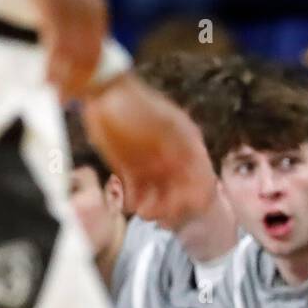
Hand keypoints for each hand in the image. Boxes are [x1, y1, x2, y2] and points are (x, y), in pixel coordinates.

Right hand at [14, 0, 107, 101]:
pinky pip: (55, 47)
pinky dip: (52, 67)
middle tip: (69, 101)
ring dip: (66, 80)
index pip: (100, 48)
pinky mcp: (53, 11)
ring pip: (74, 56)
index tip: (80, 88)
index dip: (90, 71)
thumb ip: (75, 10)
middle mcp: (91, 12)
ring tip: (57, 98)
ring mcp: (74, 12)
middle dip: (81, 81)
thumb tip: (70, 29)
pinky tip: (45, 81)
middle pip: (91, 56)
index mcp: (98, 8)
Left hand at [81, 72, 217, 229]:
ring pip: (161, 198)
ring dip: (154, 208)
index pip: (203, 181)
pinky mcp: (130, 170)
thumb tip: (202, 178)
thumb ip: (182, 153)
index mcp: (188, 146)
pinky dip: (135, 202)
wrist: (104, 95)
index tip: (181, 208)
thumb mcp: (164, 127)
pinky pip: (138, 195)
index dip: (195, 199)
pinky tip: (128, 202)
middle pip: (182, 195)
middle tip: (155, 212)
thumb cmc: (136, 107)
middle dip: (171, 208)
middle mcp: (174, 160)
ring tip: (140, 208)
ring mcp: (152, 166)